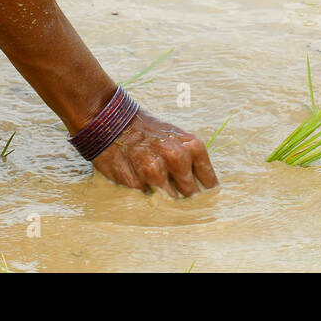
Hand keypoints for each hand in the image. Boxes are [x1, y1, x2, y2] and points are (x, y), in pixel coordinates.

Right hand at [91, 110, 218, 198]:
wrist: (112, 120)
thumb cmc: (148, 131)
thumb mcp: (176, 138)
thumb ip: (190, 160)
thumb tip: (202, 189)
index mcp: (192, 147)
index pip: (209, 182)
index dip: (206, 193)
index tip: (202, 200)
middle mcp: (176, 158)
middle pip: (190, 194)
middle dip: (185, 198)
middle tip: (178, 197)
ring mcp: (155, 171)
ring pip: (170, 200)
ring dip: (165, 199)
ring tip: (157, 188)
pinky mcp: (135, 182)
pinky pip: (146, 197)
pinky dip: (144, 194)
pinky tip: (138, 180)